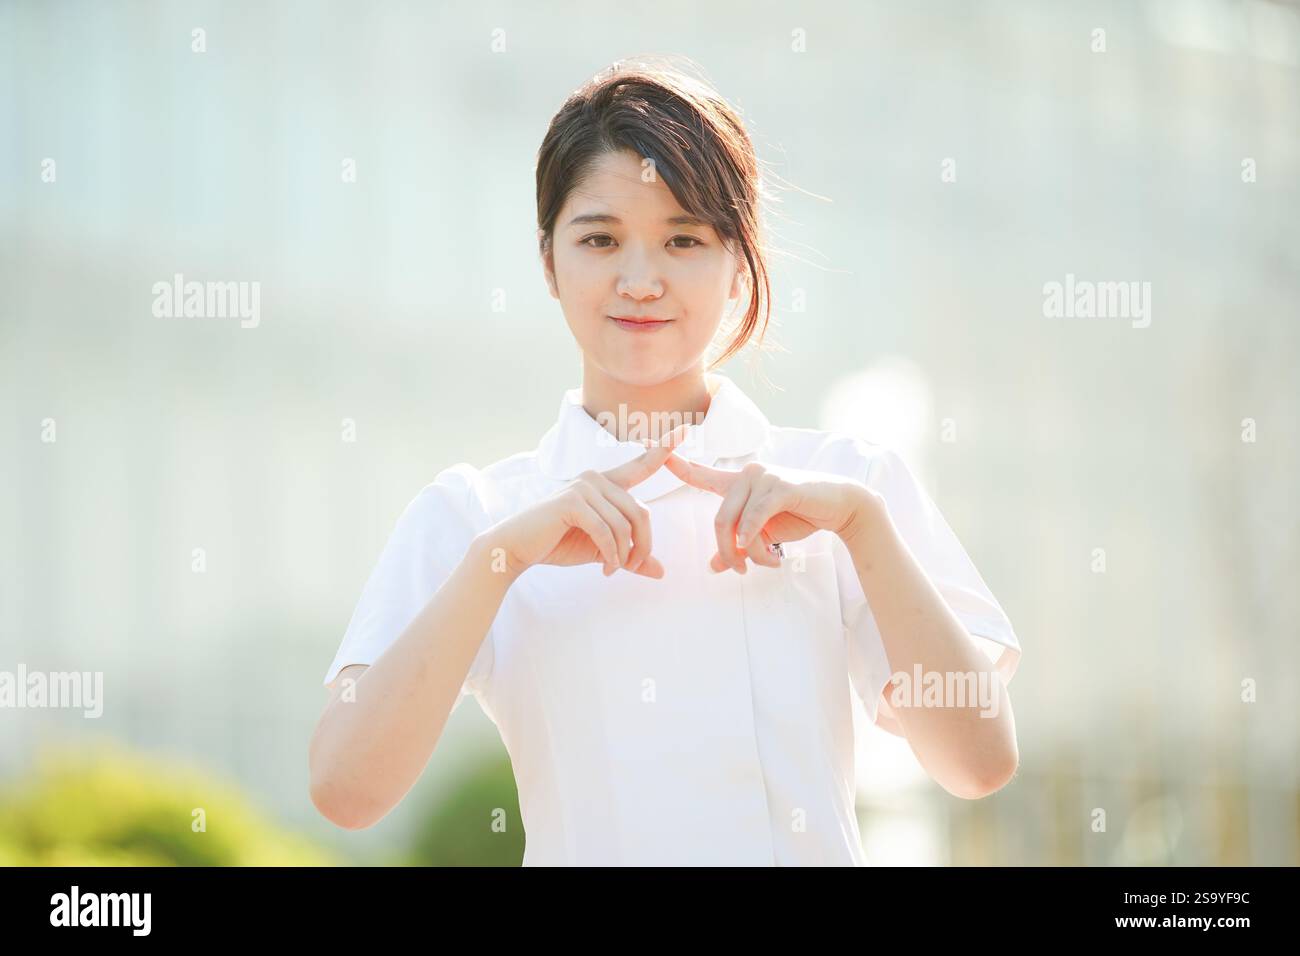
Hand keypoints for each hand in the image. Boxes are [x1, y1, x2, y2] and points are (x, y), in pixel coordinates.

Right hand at [488, 423, 692, 578]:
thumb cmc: (557, 544)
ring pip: (626, 523)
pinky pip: (607, 531)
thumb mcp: (603, 551)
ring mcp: (583, 487)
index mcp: (604, 484)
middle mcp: (595, 478)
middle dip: (642, 545)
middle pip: (641, 511)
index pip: (640, 465)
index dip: (663, 449)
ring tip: (613, 568)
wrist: (516, 548)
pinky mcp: (572, 502)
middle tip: (632, 566)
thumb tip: (661, 572)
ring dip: (625, 553)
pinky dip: (611, 554)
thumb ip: (631, 557)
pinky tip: (604, 568)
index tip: (686, 429)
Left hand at [662, 454, 873, 572]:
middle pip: (718, 521)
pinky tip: (764, 550)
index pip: (700, 473)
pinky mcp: (780, 486)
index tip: (648, 443)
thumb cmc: (799, 516)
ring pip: (736, 524)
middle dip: (728, 553)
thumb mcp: (764, 535)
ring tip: (769, 562)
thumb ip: (739, 547)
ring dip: (751, 553)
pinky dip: (754, 536)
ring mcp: (762, 477)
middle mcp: (745, 474)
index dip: (675, 464)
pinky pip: (755, 516)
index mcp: (737, 483)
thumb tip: (715, 566)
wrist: (839, 507)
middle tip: (742, 570)